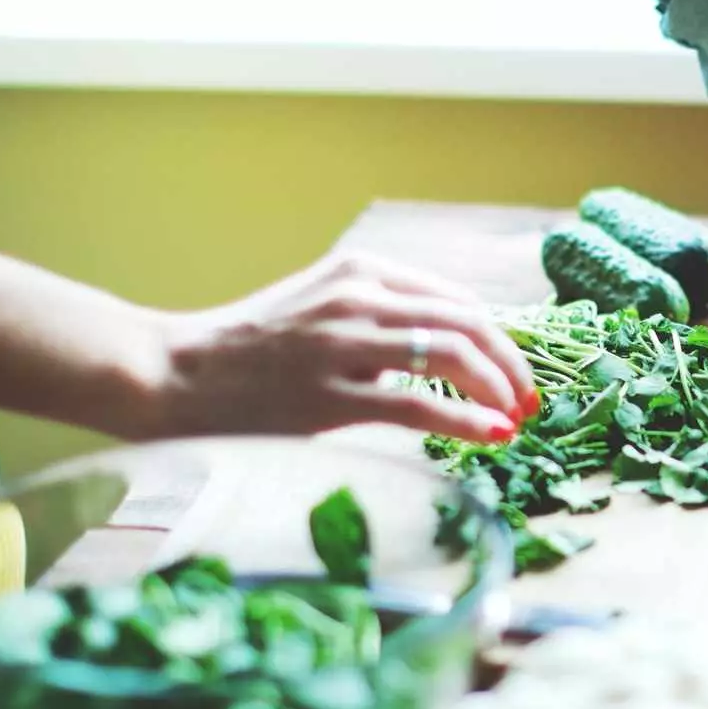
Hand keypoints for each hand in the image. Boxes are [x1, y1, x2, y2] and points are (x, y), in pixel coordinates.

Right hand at [154, 249, 537, 442]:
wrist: (176, 373)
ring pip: (450, 354)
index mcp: (361, 271)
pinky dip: (464, 421)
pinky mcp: (329, 392)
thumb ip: (380, 320)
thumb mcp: (321, 310)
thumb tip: (448, 353)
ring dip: (497, 388)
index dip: (500, 338)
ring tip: (517, 417)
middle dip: (511, 364)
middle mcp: (357, 295)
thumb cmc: (249, 351)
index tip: (519, 372)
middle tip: (531, 399)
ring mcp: (343, 342)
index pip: (455, 300)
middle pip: (465, 322)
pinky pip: (417, 403)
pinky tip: (489, 436)